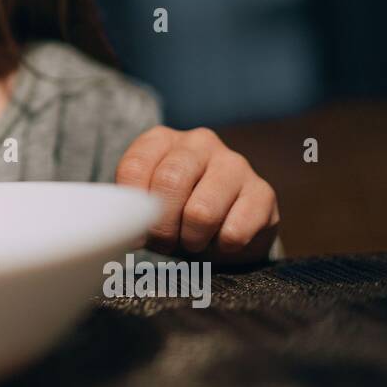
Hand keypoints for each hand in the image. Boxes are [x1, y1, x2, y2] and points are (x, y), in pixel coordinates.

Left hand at [115, 125, 279, 262]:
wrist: (225, 230)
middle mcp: (199, 142)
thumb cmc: (176, 214)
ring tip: (194, 241)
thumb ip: (131, 207)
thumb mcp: (146, 204)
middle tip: (166, 242)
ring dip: (193, 239)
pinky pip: (234, 232)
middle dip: (162, 227)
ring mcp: (234, 163)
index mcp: (162, 139)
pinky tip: (222, 240)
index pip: (135, 167)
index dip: (134, 208)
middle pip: (169, 183)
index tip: (139, 228)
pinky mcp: (263, 192)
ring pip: (202, 211)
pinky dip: (222, 247)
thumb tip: (124, 226)